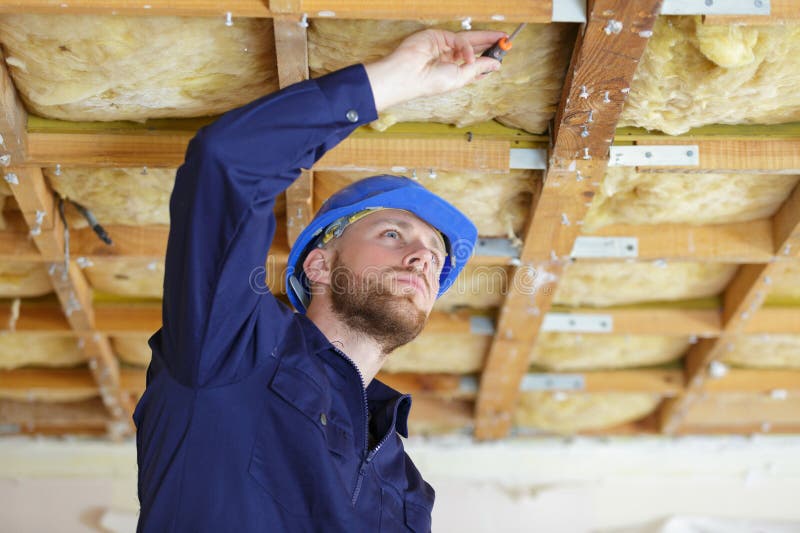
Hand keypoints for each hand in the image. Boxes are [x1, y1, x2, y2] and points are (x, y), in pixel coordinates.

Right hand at [364, 29, 505, 110]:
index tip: (502, 56)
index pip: (475, 64)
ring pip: (469, 40)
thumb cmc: (429, 83)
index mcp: (453, 72)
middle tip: (506, 42)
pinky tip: (469, 57)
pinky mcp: (439, 37)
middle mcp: (450, 59)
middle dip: (490, 45)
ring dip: (485, 40)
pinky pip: (458, 40)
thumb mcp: (460, 78)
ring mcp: (444, 47)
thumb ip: (478, 68)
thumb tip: (496, 65)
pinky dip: (466, 48)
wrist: (407, 76)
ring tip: (502, 39)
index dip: (488, 59)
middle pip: (474, 48)